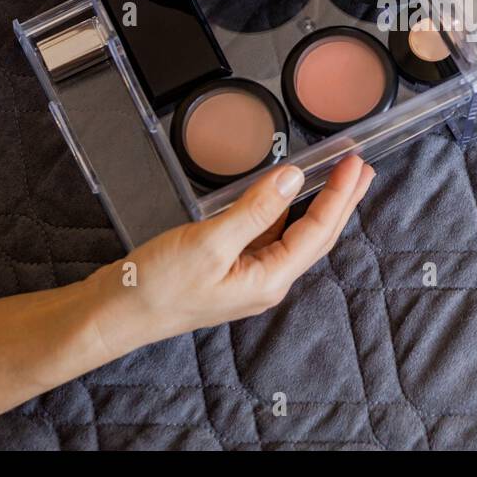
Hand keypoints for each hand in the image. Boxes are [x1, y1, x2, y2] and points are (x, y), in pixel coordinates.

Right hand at [88, 155, 374, 350]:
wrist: (114, 313)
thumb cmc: (156, 287)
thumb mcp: (209, 243)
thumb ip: (254, 210)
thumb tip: (293, 180)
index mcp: (269, 279)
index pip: (319, 231)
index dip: (341, 196)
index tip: (355, 163)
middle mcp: (266, 281)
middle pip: (316, 235)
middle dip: (341, 200)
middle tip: (362, 168)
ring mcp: (248, 276)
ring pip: (294, 234)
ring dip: (316, 204)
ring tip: (337, 177)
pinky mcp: (228, 267)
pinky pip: (267, 235)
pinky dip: (282, 211)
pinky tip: (286, 194)